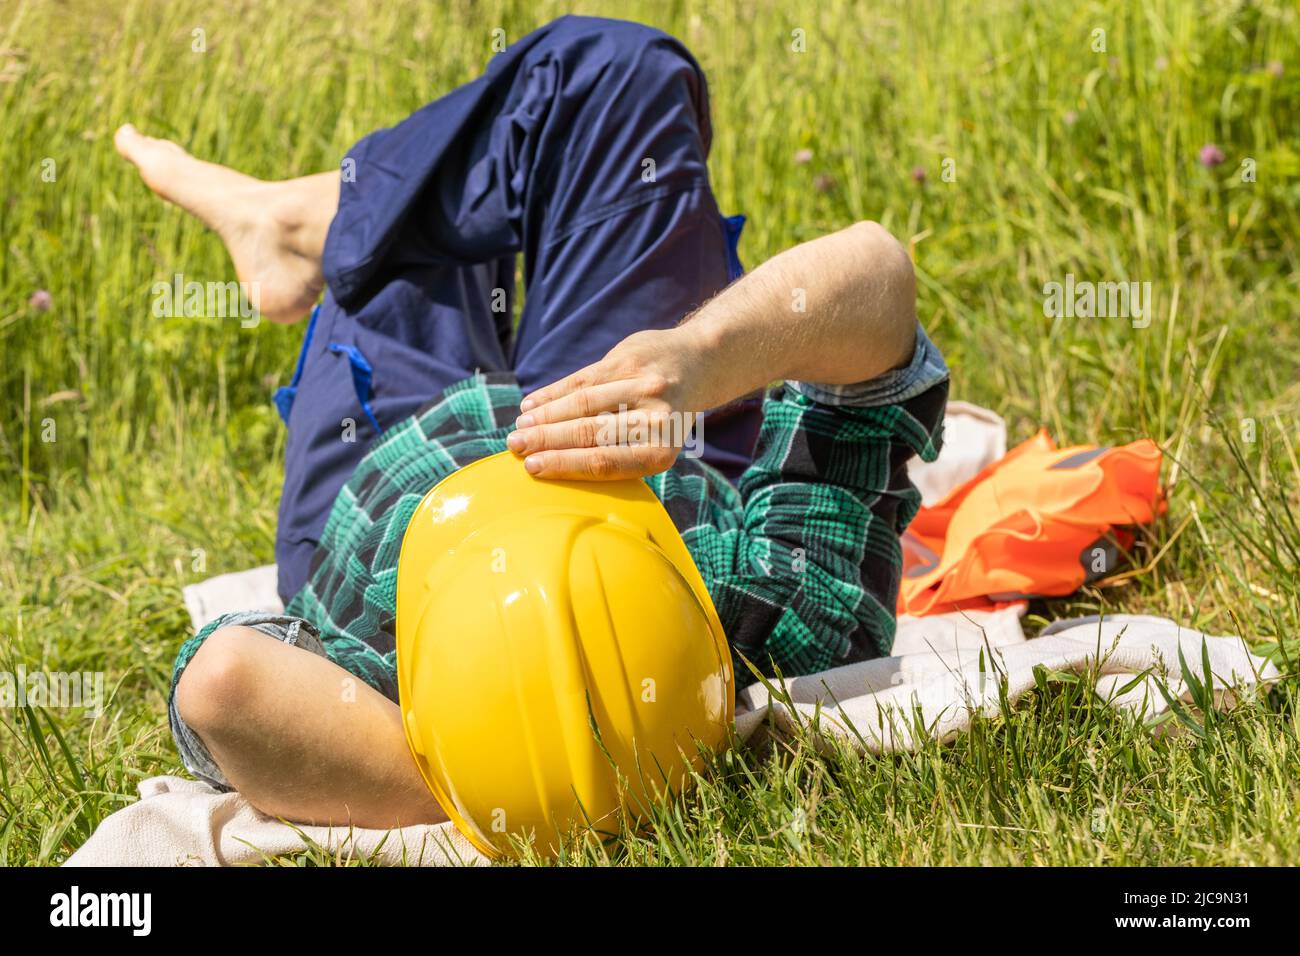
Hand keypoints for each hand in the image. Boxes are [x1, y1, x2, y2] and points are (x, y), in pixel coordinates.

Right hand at [506, 327, 710, 479]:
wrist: (697, 364)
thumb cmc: (665, 418)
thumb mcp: (654, 443)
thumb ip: (616, 455)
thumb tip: (559, 468)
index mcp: (661, 451)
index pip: (605, 462)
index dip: (564, 465)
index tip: (532, 468)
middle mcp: (656, 419)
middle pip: (591, 433)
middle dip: (547, 440)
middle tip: (515, 446)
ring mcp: (643, 385)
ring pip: (583, 403)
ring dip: (546, 416)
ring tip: (520, 426)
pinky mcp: (629, 360)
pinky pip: (583, 378)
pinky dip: (554, 392)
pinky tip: (532, 404)